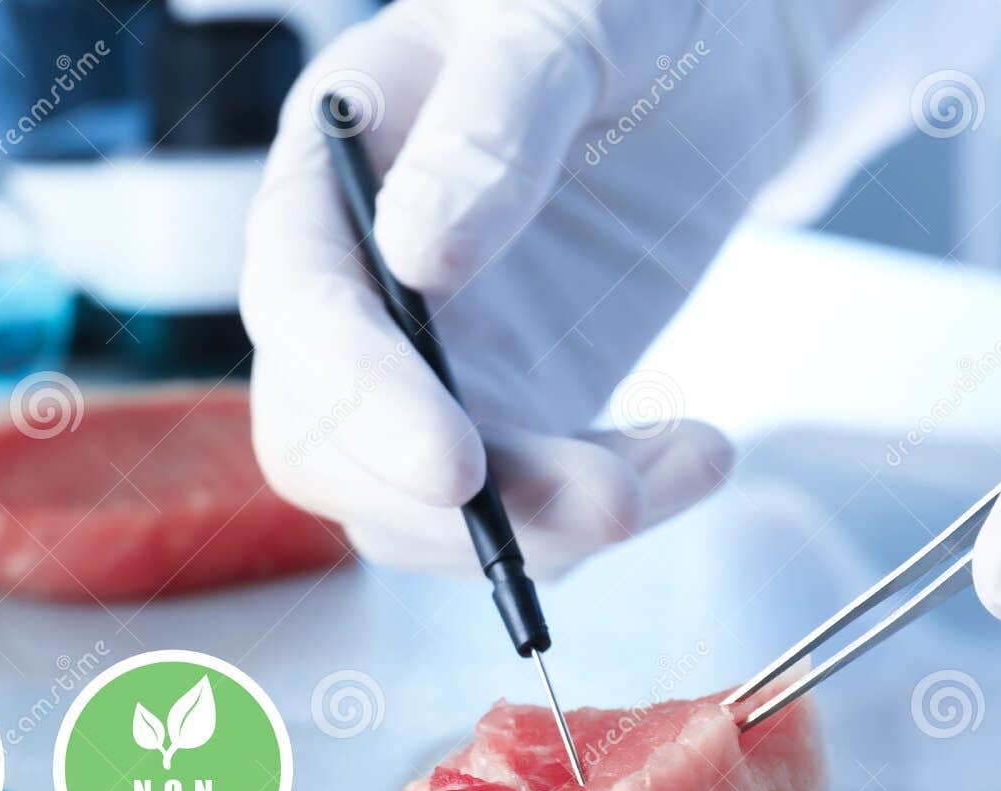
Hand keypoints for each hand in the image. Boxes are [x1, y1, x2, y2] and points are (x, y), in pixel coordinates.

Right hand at [242, 0, 868, 574]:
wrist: (701, 53)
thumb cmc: (614, 8)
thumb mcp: (556, 26)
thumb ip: (492, 126)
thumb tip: (420, 256)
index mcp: (332, 180)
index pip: (300, 312)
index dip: (362, 400)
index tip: (453, 463)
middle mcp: (358, 290)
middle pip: (328, 446)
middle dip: (448, 507)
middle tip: (600, 502)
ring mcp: (433, 366)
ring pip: (421, 508)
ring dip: (539, 529)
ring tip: (674, 473)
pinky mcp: (513, 411)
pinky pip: (523, 507)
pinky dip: (601, 514)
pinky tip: (692, 456)